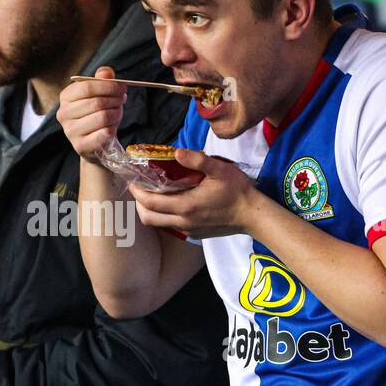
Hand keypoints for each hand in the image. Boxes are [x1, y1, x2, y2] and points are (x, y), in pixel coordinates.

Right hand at [57, 64, 124, 160]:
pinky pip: (103, 134)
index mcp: (66, 97)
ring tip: (117, 113)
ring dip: (116, 114)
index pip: (87, 87)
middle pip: (96, 102)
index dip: (108, 86)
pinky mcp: (80, 145)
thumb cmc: (98, 114)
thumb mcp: (100, 93)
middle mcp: (63, 114)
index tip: (121, 87)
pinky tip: (112, 128)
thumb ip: (103, 79)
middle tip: (122, 100)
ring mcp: (70, 131)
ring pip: (102, 117)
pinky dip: (112, 129)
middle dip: (114, 99)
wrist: (95, 143)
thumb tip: (105, 72)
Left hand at [129, 149, 264, 238]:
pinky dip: (164, 216)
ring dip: (151, 211)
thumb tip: (177, 151)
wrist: (253, 215)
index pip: (151, 203)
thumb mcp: (219, 169)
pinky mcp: (195, 234)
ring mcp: (189, 230)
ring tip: (152, 194)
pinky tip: (171, 203)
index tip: (132, 182)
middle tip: (138, 189)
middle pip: (148, 218)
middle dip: (139, 204)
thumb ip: (197, 160)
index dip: (137, 193)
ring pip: (159, 224)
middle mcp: (184, 221)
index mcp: (186, 206)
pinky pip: (172, 226)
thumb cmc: (238, 191)